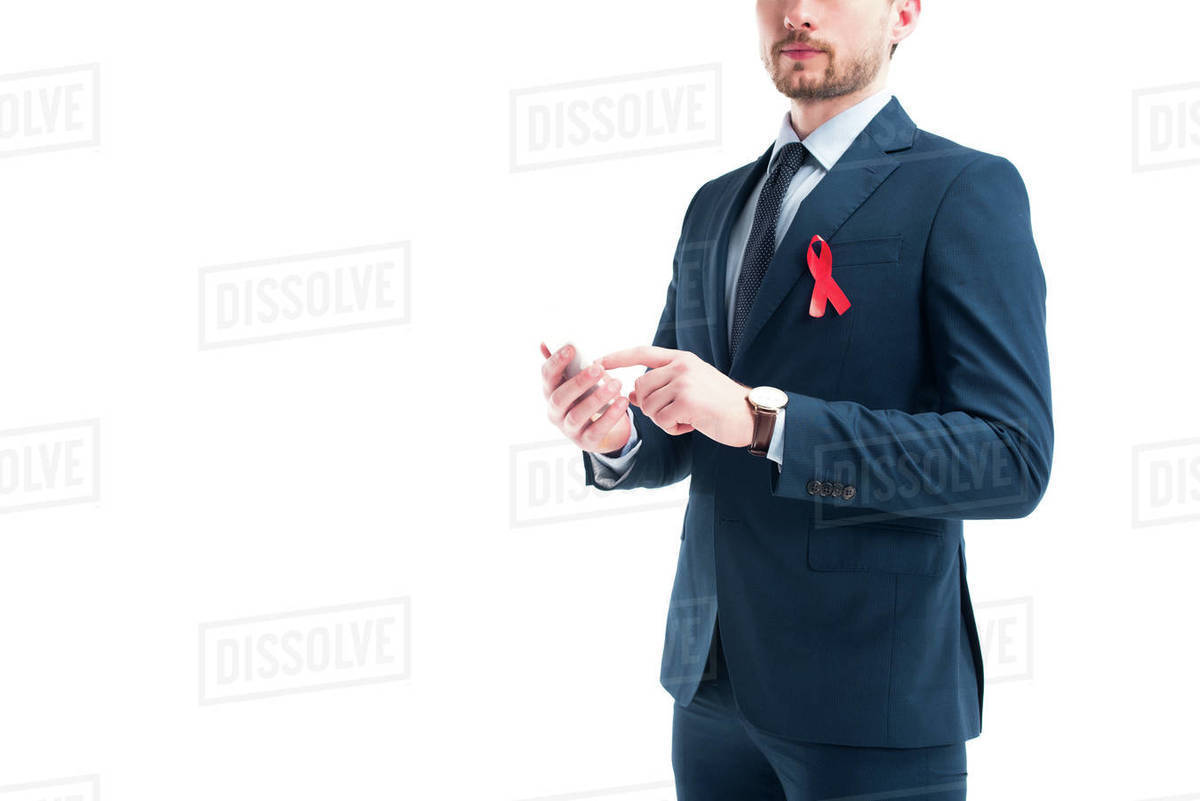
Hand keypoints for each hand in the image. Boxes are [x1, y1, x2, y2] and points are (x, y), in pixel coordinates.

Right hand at [540, 342, 631, 455]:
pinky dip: (611, 416)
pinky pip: (597, 429)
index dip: (557, 361)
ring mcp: (568, 428)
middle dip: (579, 382)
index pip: (547, 376)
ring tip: (616, 384)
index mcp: (550, 392)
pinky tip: (623, 401)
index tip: (572, 348)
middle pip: (560, 397)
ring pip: (578, 414)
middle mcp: (554, 411)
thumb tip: (545, 343)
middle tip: (599, 368)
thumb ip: (565, 364)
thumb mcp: (576, 380)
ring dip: (597, 398)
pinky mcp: (585, 441)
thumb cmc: (585, 397)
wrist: (599, 429)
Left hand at [598, 345, 753, 447]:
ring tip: (686, 419)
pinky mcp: (687, 401)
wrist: (750, 416)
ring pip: (649, 406)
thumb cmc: (719, 405)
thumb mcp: (690, 388)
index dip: (618, 357)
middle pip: (640, 387)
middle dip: (650, 407)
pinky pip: (662, 420)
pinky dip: (673, 428)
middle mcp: (681, 365)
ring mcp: (684, 382)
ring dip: (663, 420)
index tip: (598, 362)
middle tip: (674, 415)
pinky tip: (691, 425)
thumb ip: (663, 387)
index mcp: (682, 358)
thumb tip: (632, 395)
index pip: (642, 353)